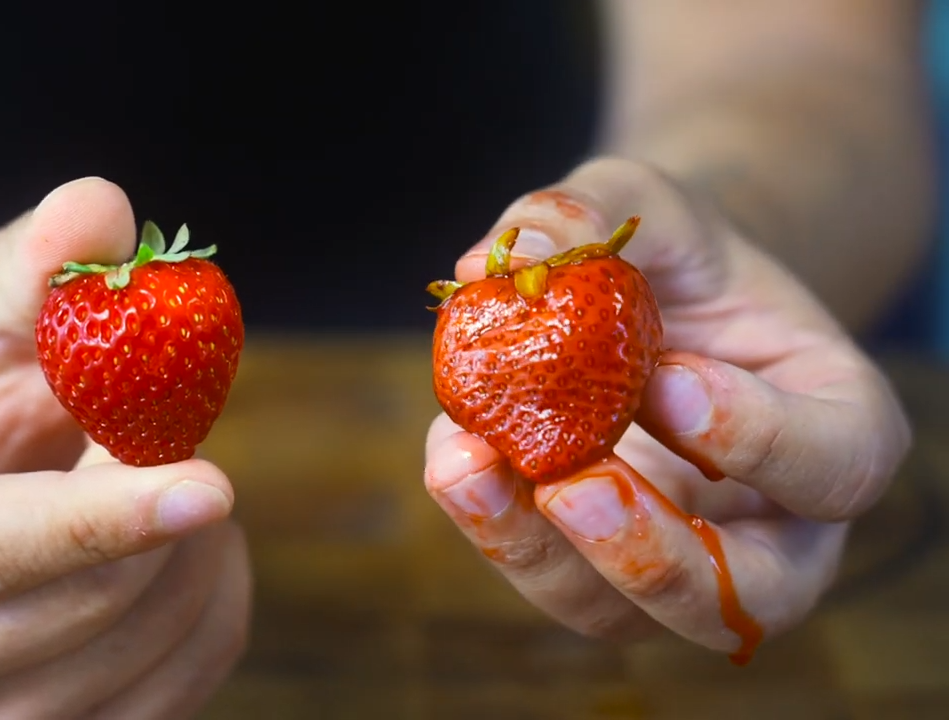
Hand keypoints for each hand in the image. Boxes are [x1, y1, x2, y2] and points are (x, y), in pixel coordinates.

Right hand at [0, 178, 250, 717]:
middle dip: (163, 508)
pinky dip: (213, 605)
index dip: (104, 519)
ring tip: (160, 484)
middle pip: (89, 604)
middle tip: (153, 436)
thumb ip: (38, 262)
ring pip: (148, 653)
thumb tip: (97, 214)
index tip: (210, 484)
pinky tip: (179, 547)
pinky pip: (185, 687)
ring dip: (196, 552)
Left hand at [423, 157, 909, 658]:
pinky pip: (550, 577)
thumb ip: (589, 212)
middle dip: (649, 555)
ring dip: (539, 554)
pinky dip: (494, 527)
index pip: (835, 466)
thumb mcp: (649, 207)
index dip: (761, 438)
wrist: (648, 299)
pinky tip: (454, 458)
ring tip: (469, 464)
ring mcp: (681, 558)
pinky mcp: (593, 567)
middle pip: (745, 595)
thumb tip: (491, 262)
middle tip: (571, 487)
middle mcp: (774, 522)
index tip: (671, 381)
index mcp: (836, 430)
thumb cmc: (674, 255)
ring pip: (625, 614)